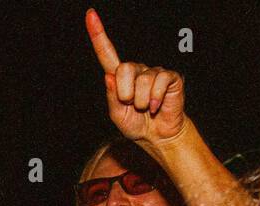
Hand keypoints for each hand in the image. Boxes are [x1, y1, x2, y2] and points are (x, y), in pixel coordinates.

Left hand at [87, 8, 186, 146]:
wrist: (157, 136)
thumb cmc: (136, 124)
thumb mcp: (117, 114)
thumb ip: (112, 97)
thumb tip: (109, 76)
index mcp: (120, 77)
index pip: (107, 53)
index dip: (98, 34)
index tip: (90, 15)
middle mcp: (136, 70)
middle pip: (124, 69)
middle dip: (126, 94)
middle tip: (132, 105)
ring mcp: (153, 72)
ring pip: (142, 81)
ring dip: (141, 102)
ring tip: (146, 108)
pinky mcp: (169, 77)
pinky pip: (159, 82)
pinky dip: (155, 99)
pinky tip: (156, 106)